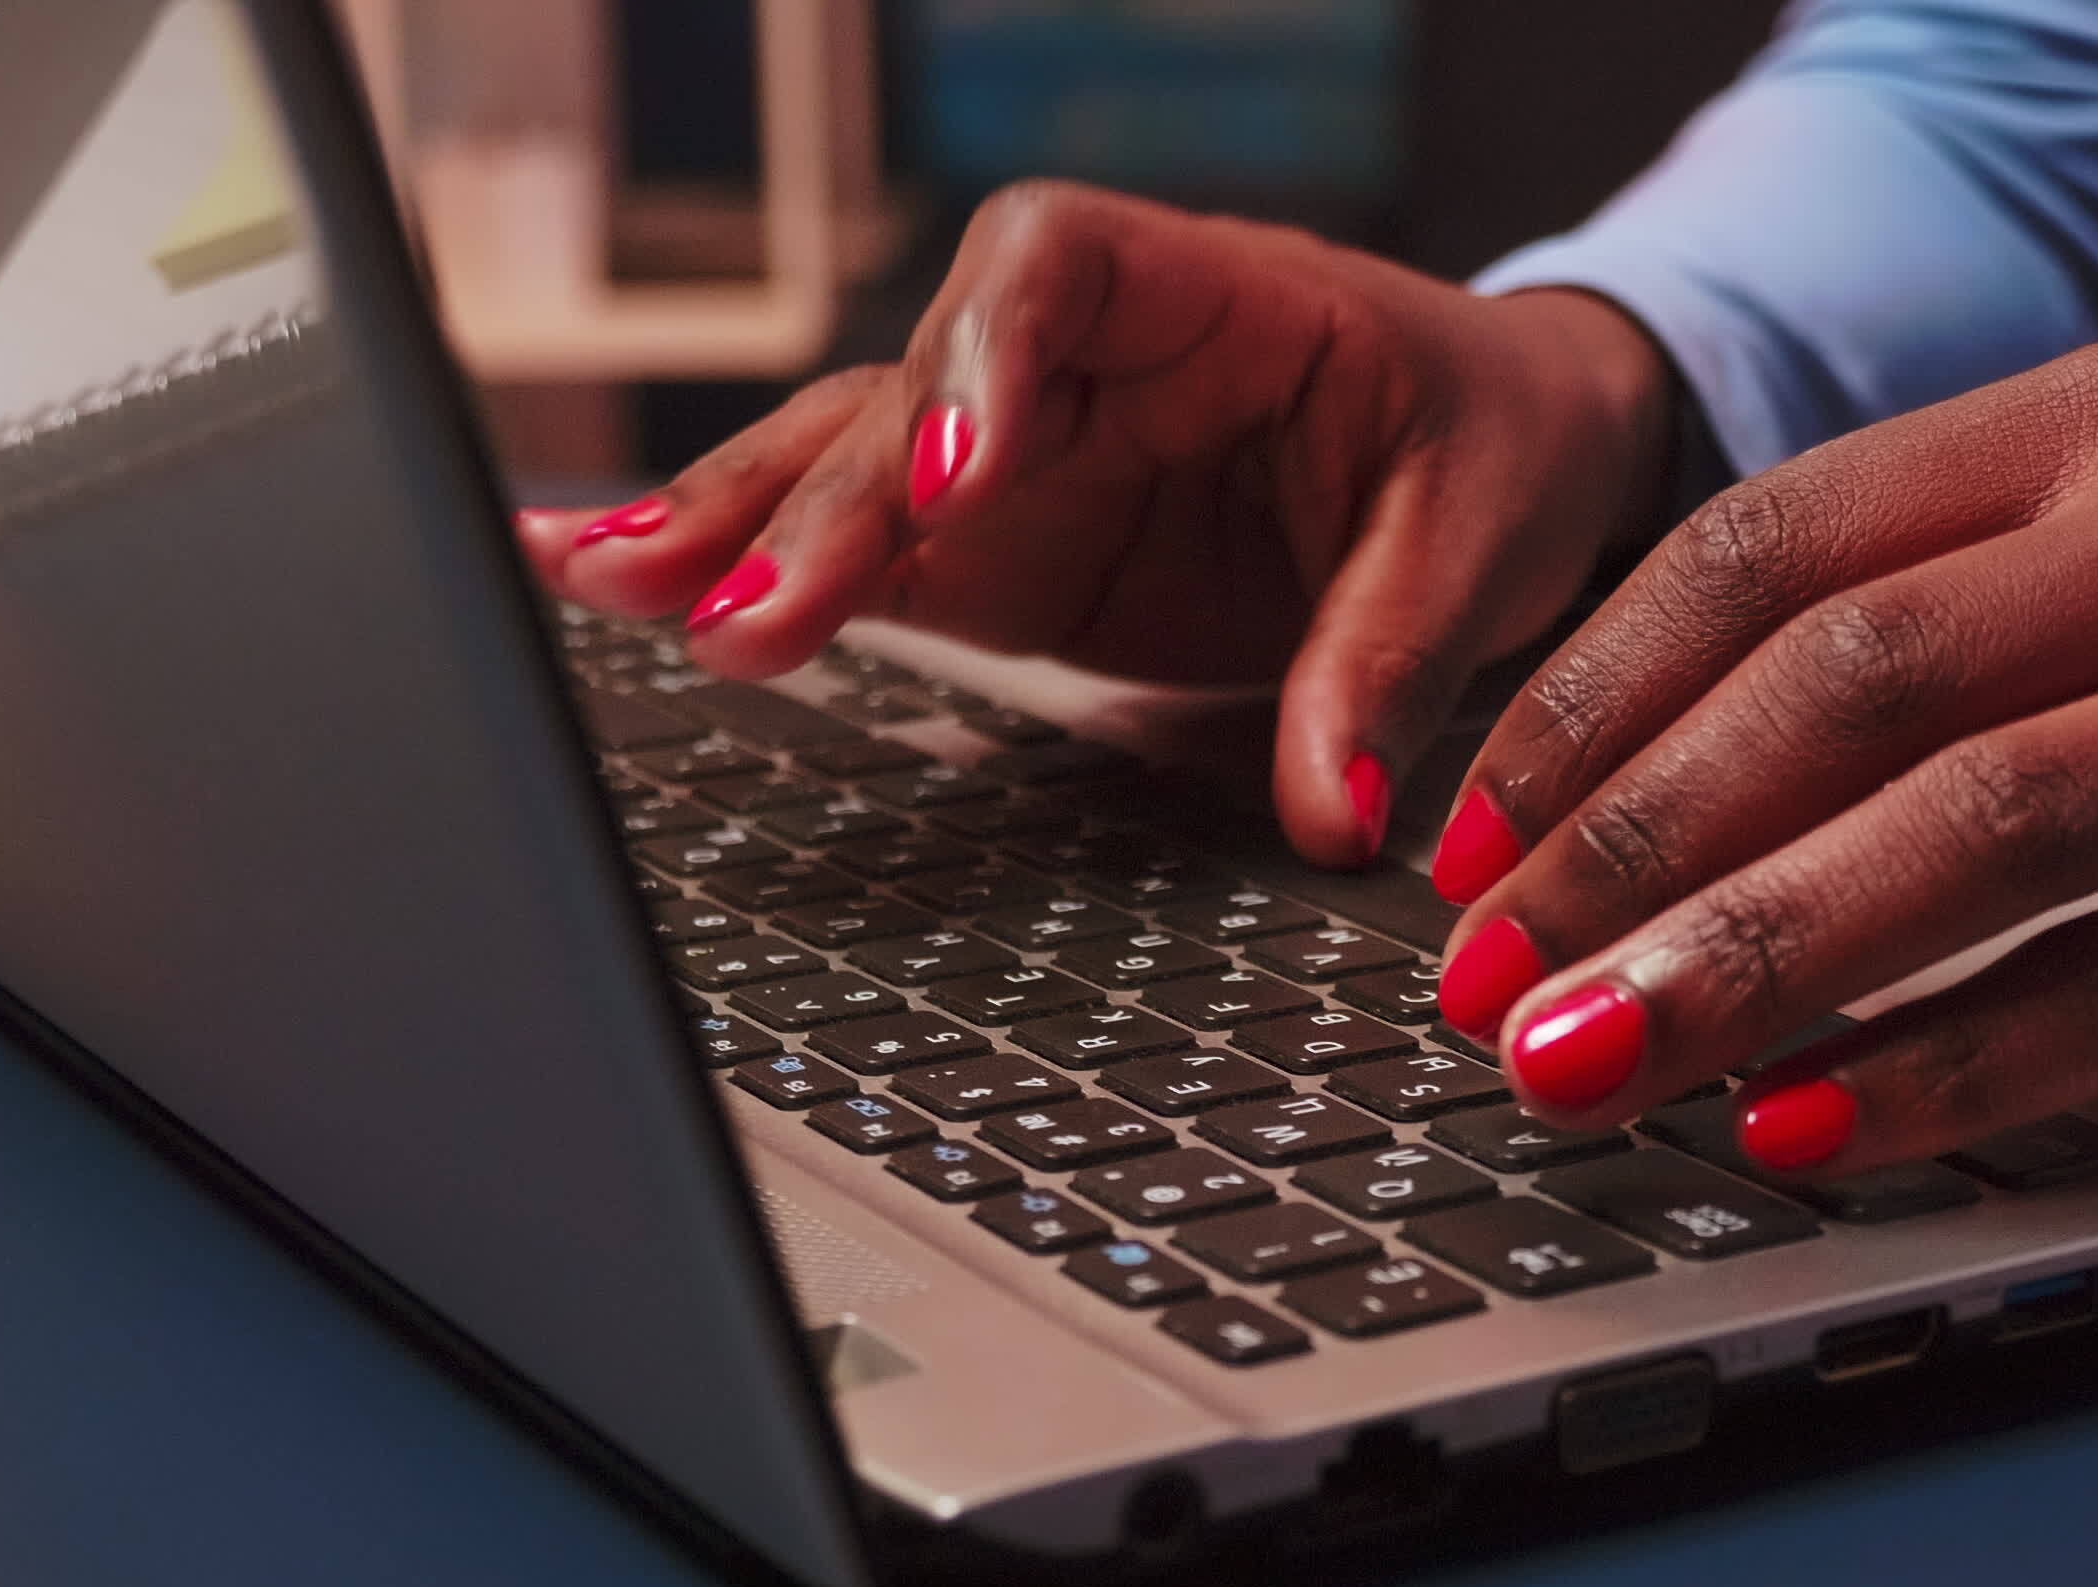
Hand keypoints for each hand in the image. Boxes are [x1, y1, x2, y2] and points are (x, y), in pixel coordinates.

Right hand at [518, 182, 1674, 866]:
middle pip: (912, 389)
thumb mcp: (1474, 541)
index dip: (984, 356)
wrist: (1500, 446)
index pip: (1051, 266)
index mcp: (1202, 291)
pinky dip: (738, 571)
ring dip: (729, 528)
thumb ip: (1385, 664)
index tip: (957, 471)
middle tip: (745, 616)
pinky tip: (609, 586)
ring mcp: (1015, 453)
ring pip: (844, 467)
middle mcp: (1077, 354)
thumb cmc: (1493, 442)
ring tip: (597, 580)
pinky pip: (849, 550)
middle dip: (823, 502)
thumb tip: (1326, 809)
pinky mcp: (992, 549)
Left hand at [1423, 343, 2097, 1175]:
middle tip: (1489, 991)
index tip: (1459, 851)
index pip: (1770, 549)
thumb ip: (1900, 634)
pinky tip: (1812, 1131)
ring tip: (1594, 1070)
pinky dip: (1949, 1069)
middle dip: (1631, 854)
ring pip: (1977, 832)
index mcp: (2095, 428)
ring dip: (1754, 966)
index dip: (1586, 709)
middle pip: (1849, 686)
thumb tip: (1604, 827)